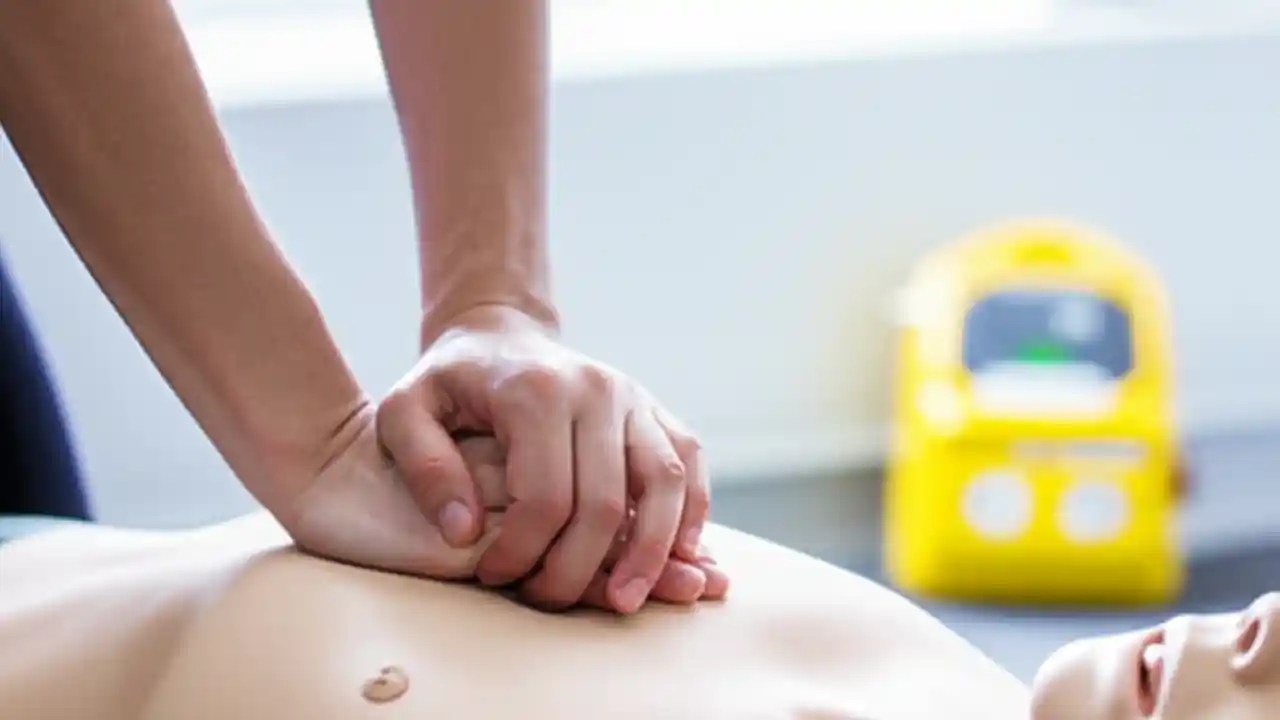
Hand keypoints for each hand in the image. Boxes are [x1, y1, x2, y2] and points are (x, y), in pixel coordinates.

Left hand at [281, 416, 727, 609]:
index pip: (543, 498)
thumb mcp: (403, 411)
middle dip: (580, 569)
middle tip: (548, 601)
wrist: (498, 335)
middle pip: (605, 502)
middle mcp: (594, 389)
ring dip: (652, 553)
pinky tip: (679, 555)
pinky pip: (688, 463)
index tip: (494, 577)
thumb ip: (423, 467)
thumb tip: (463, 534)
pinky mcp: (654, 407)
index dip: (522, 553)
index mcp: (534, 392)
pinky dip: (692, 512)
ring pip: (663, 484)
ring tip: (627, 601)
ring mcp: (632, 396)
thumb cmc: (448, 383)